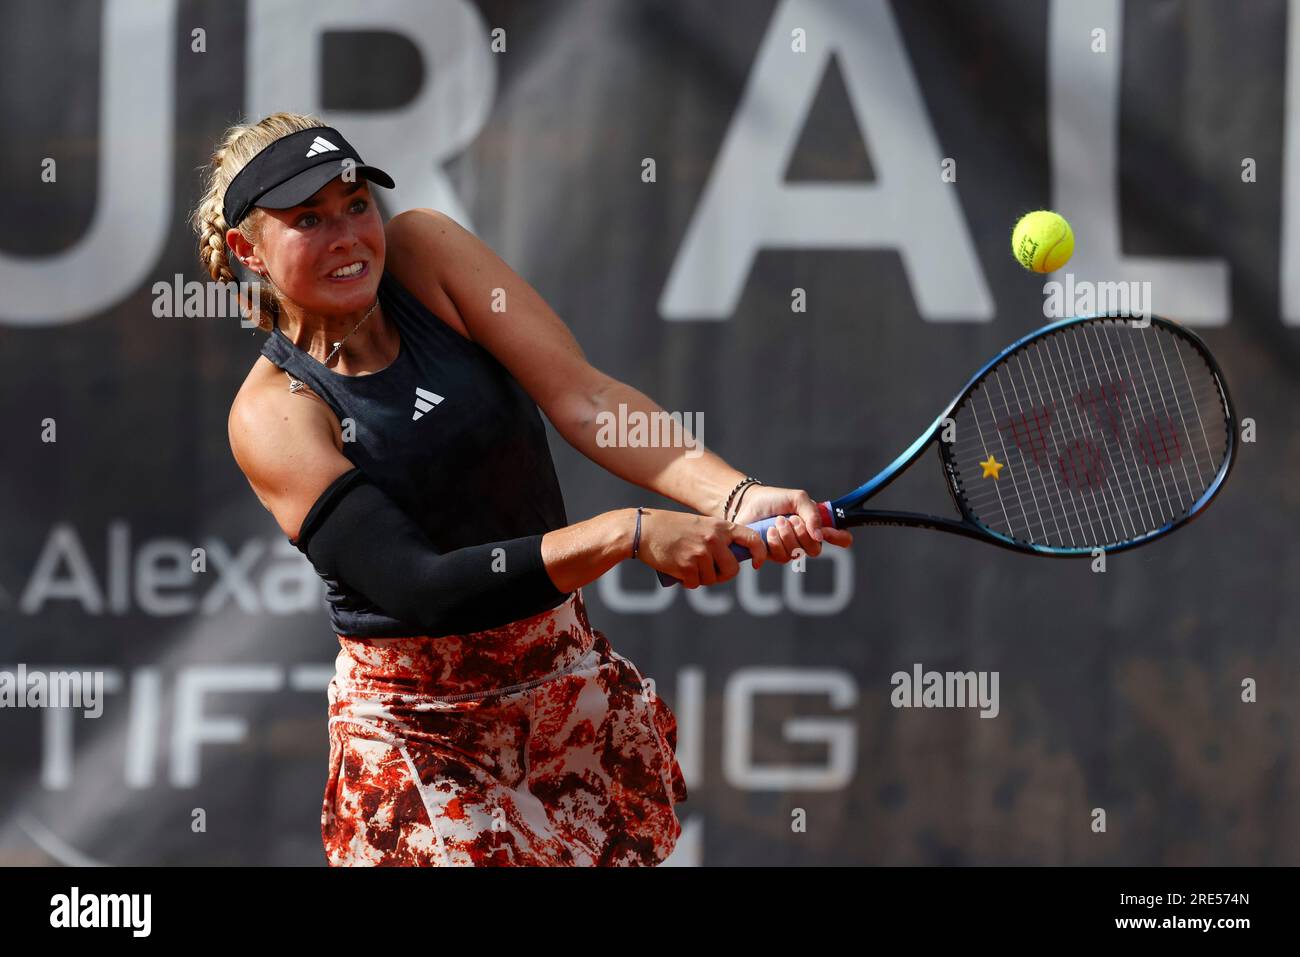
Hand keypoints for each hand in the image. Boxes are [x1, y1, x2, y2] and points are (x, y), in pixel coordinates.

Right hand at [631, 508, 767, 588]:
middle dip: (721, 575)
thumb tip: (733, 561)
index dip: (760, 553)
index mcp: (720, 526)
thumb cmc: (672, 528)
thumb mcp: (701, 525)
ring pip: (711, 579)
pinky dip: (687, 581)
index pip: (752, 539)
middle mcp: (714, 539)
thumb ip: (718, 538)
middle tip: (708, 570)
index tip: (756, 564)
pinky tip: (678, 569)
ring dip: (701, 578)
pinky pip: (695, 584)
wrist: (644, 530)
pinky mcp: (687, 567)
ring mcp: (701, 554)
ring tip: (687, 564)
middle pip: (731, 570)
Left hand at [729, 485, 853, 561]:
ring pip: (797, 554)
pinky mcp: (774, 555)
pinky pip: (782, 557)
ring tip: (777, 521)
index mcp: (817, 525)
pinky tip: (770, 532)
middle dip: (802, 534)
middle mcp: (806, 540)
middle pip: (816, 550)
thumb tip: (820, 536)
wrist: (750, 503)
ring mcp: (790, 549)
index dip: (839, 538)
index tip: (826, 531)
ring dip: (787, 536)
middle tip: (791, 519)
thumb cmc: (776, 499)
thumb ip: (813, 514)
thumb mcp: (798, 499)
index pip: (840, 538)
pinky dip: (775, 543)